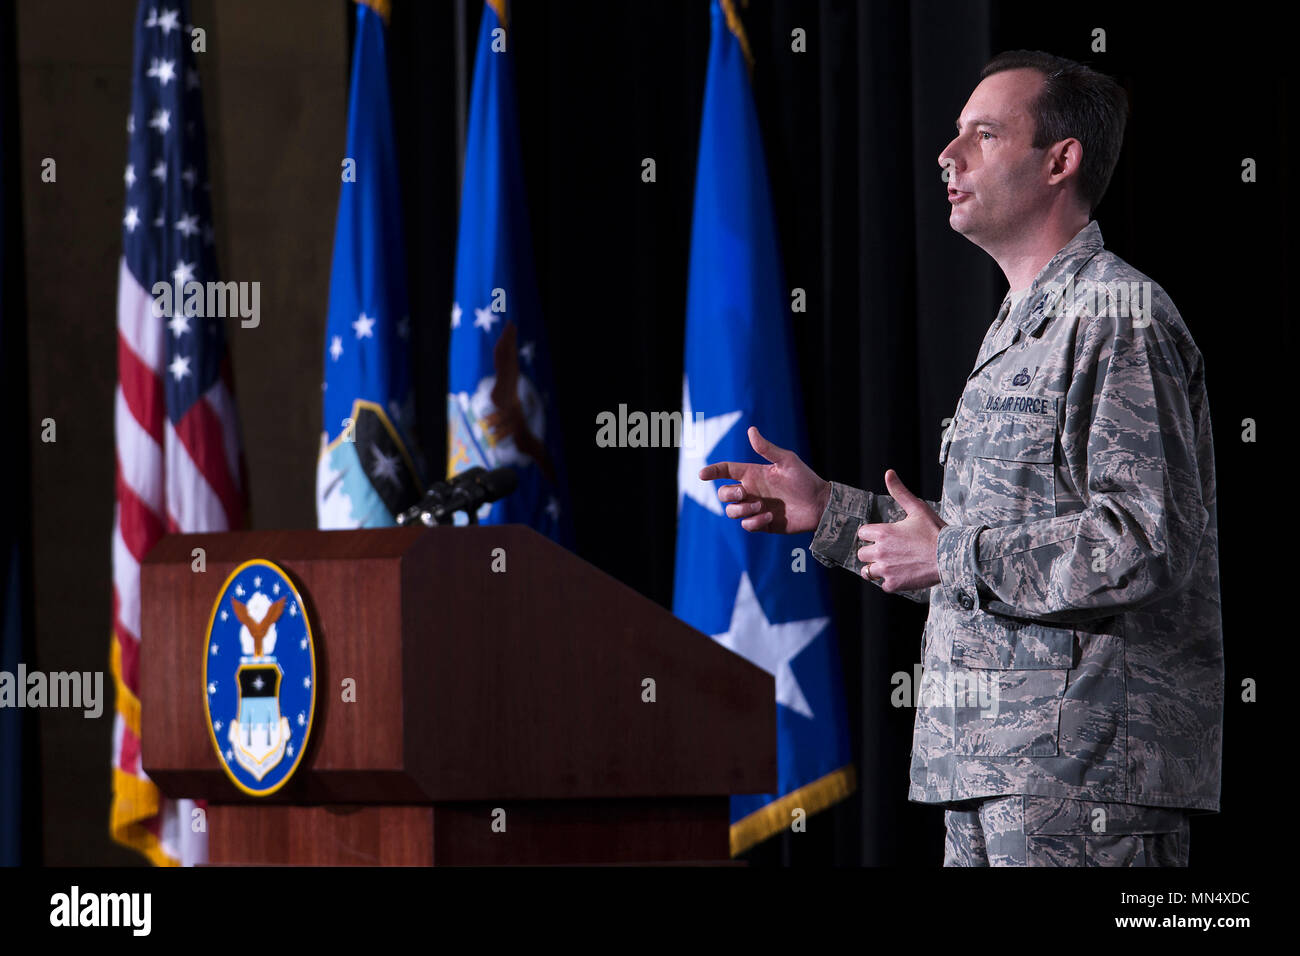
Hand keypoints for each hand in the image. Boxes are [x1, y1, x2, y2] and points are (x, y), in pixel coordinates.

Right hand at [699, 426, 830, 533]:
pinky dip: (754, 521)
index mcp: (753, 474)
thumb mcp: (787, 461)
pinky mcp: (762, 523)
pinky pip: (746, 525)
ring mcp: (755, 508)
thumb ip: (767, 449)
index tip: (702, 474)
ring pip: (731, 511)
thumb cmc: (805, 479)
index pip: (726, 471)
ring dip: (742, 509)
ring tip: (761, 507)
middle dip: (728, 494)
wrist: (819, 504)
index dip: (712, 472)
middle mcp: (751, 491)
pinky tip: (770, 517)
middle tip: (744, 493)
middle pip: (723, 494)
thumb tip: (751, 430)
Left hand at [856, 469, 945, 591]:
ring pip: (868, 571)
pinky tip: (901, 575)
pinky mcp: (894, 584)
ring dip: (877, 568)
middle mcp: (880, 551)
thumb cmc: (936, 532)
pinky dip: (890, 582)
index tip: (884, 537)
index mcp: (883, 533)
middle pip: (862, 554)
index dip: (872, 535)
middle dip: (872, 552)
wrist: (952, 556)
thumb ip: (899, 492)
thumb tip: (888, 473)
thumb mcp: (917, 508)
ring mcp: (886, 569)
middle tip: (889, 551)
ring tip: (892, 564)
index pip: (863, 534)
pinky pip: (882, 585)